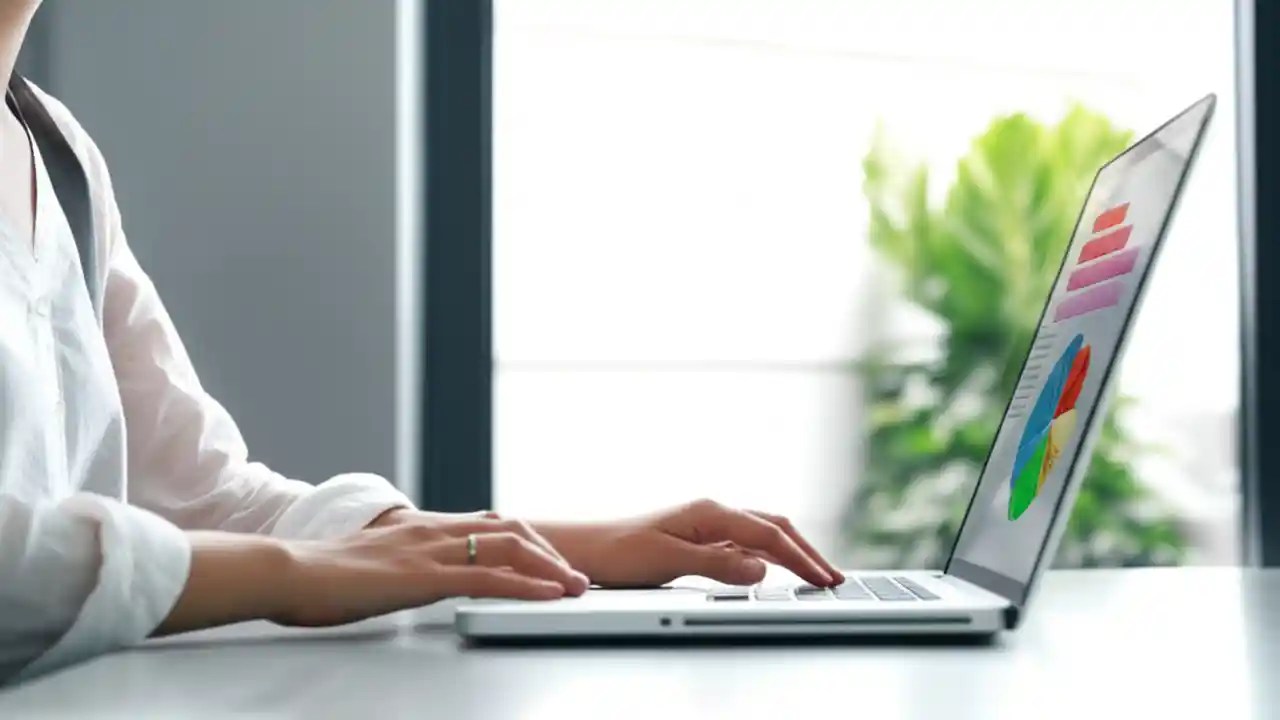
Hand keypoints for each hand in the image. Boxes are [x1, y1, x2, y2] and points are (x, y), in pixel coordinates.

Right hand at [275, 516, 589, 626]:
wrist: (288, 570)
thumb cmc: (319, 575)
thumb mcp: (370, 565)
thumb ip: (397, 565)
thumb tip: (408, 579)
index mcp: (421, 527)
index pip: (488, 523)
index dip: (525, 540)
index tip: (549, 560)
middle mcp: (432, 530)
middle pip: (509, 528)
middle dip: (548, 552)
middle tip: (574, 576)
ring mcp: (430, 551)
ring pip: (508, 547)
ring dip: (549, 567)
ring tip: (576, 587)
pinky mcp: (424, 576)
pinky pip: (487, 577)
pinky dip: (525, 585)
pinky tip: (547, 595)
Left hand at [536, 499, 844, 588]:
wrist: (586, 548)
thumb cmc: (619, 551)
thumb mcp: (668, 561)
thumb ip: (718, 565)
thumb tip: (762, 569)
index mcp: (709, 512)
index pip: (769, 533)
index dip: (802, 558)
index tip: (826, 580)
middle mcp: (713, 513)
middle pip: (775, 526)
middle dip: (807, 551)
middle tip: (834, 579)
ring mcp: (707, 524)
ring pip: (763, 532)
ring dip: (793, 551)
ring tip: (817, 574)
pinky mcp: (700, 537)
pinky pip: (746, 543)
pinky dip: (772, 554)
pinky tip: (779, 568)